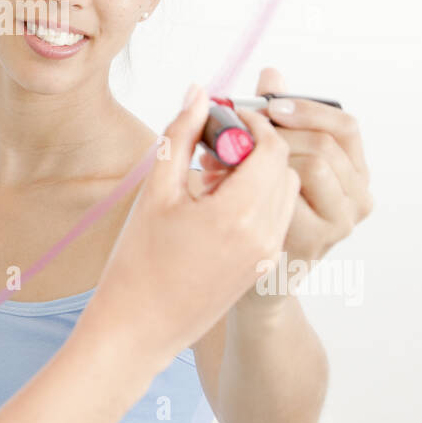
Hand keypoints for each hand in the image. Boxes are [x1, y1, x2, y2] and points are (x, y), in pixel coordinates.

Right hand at [80, 84, 301, 371]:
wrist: (137, 330)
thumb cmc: (137, 263)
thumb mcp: (155, 191)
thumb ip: (180, 136)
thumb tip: (199, 92)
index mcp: (238, 214)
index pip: (272, 149)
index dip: (252, 123)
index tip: (224, 114)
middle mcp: (263, 235)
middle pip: (284, 168)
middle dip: (257, 145)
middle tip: (217, 140)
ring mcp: (266, 255)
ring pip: (284, 192)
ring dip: (260, 172)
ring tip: (215, 173)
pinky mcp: (262, 267)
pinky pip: (275, 218)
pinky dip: (258, 197)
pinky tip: (217, 201)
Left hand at [199, 67, 373, 284]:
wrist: (253, 280)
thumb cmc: (260, 213)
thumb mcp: (271, 161)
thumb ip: (275, 119)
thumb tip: (272, 72)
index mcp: (353, 170)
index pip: (345, 125)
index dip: (307, 109)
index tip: (269, 106)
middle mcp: (358, 197)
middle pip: (324, 143)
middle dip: (277, 132)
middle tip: (234, 132)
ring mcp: (341, 223)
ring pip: (311, 166)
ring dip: (265, 157)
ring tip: (223, 161)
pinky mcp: (315, 242)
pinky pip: (290, 198)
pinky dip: (258, 187)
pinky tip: (231, 189)